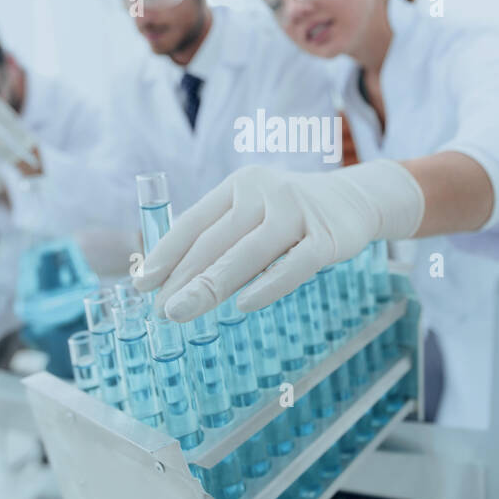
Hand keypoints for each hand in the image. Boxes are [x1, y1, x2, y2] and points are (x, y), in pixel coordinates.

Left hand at [134, 161, 423, 321]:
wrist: (356, 200)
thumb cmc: (292, 214)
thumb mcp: (255, 211)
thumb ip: (222, 236)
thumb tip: (174, 281)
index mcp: (239, 185)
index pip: (193, 221)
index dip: (165, 253)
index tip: (141, 283)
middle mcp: (263, 191)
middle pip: (215, 240)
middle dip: (182, 279)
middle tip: (158, 311)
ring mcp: (296, 211)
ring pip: (247, 253)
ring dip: (211, 286)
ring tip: (182, 313)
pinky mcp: (327, 236)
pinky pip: (293, 266)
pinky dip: (267, 286)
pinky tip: (242, 306)